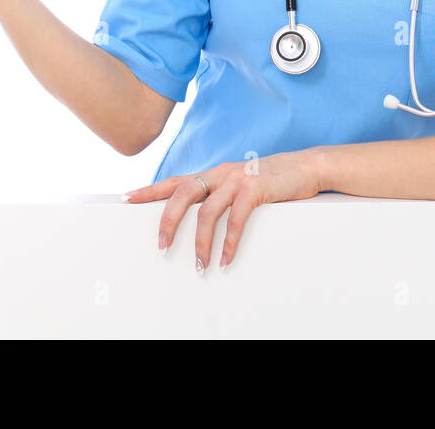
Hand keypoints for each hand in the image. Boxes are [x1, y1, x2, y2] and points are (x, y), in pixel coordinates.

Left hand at [122, 150, 323, 272]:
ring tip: (199, 266)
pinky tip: (226, 259)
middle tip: (161, 246)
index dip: (150, 189)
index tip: (127, 198)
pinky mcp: (256, 188)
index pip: (175, 180)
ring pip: (207, 211)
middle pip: (183, 193)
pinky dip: (229, 242)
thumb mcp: (241, 183)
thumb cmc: (272, 179)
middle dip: (168, 220)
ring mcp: (238, 179)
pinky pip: (236, 218)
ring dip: (200, 242)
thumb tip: (199, 216)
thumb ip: (220, 193)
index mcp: (214, 172)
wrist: (307, 167)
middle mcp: (221, 173)